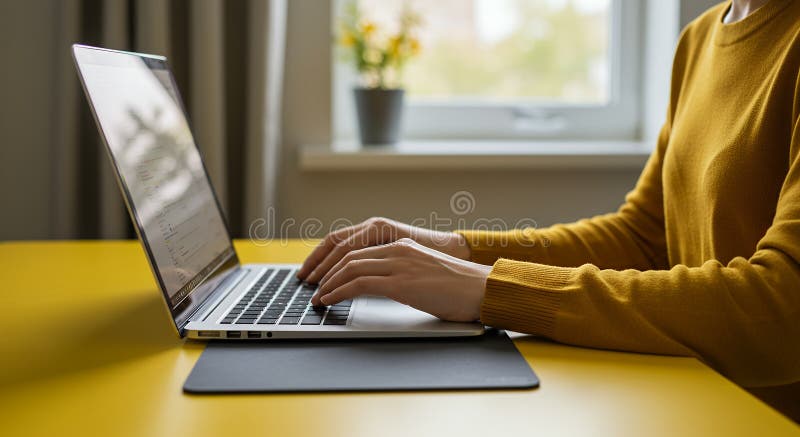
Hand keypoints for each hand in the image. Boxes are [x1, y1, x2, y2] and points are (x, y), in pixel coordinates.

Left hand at [310, 238, 490, 321]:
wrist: (482, 289)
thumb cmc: (459, 288)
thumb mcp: (425, 274)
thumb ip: (403, 274)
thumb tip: (382, 288)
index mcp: (403, 246)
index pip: (358, 250)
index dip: (335, 263)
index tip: (322, 276)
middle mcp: (398, 249)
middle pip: (348, 256)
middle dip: (325, 272)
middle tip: (312, 287)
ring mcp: (399, 263)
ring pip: (350, 268)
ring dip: (328, 284)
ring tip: (317, 298)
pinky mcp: (401, 282)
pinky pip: (359, 284)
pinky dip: (338, 292)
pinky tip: (330, 300)